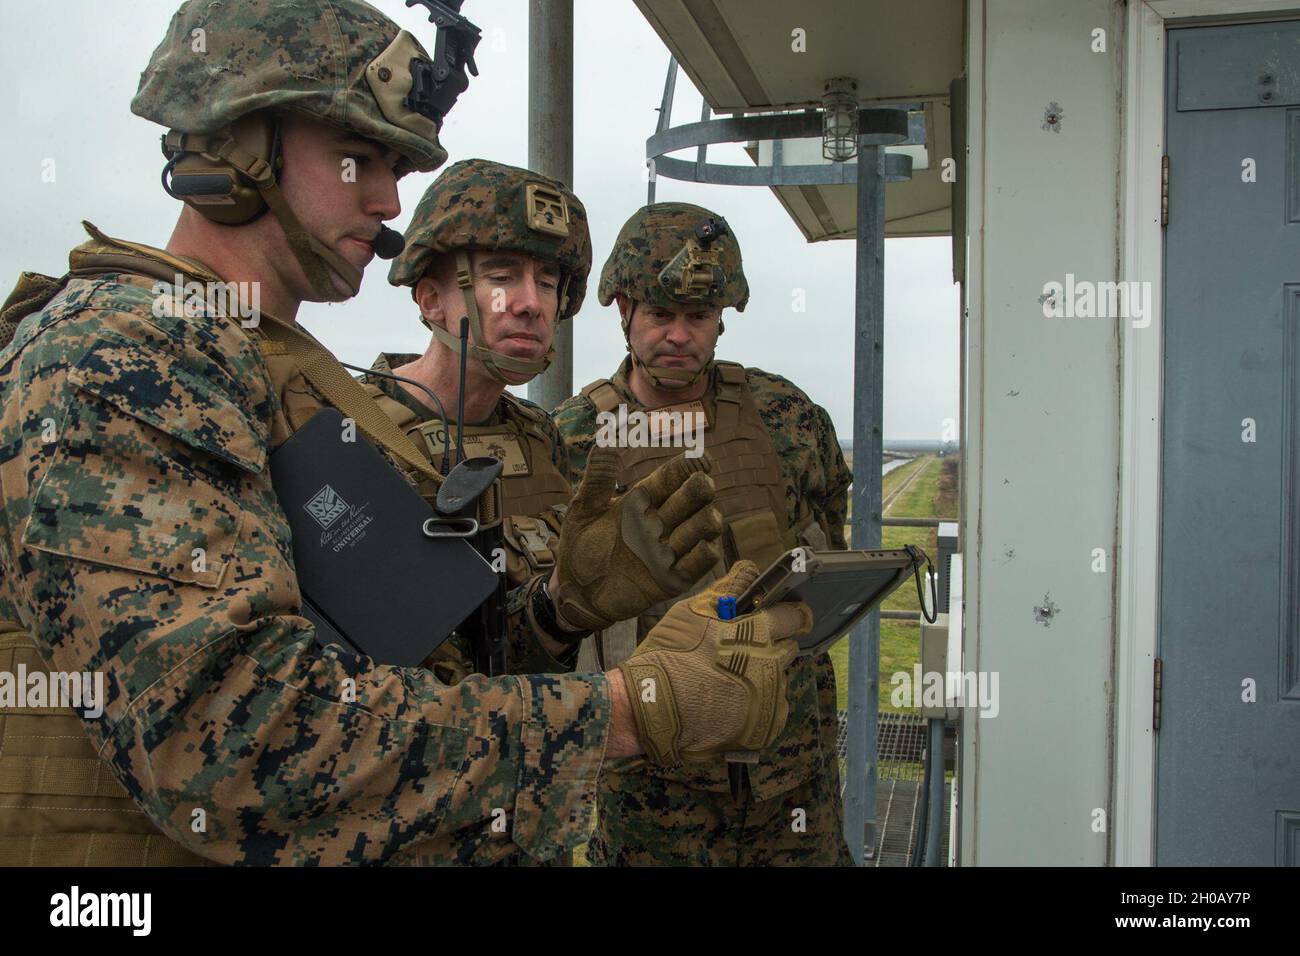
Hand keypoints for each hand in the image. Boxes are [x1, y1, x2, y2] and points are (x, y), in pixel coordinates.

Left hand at [551, 446, 721, 632]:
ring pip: (705, 526)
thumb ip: (598, 477)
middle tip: (699, 485)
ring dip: (704, 521)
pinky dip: (705, 554)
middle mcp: (662, 520)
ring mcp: (671, 549)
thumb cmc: (580, 547)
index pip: (673, 476)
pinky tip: (701, 547)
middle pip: (695, 497)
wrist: (575, 592)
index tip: (700, 458)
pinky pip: (700, 563)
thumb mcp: (583, 510)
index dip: (688, 466)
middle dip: (699, 490)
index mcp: (643, 500)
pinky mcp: (673, 578)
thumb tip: (606, 437)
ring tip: (696, 521)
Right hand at [616, 561, 811, 765]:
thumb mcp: (692, 612)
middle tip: (739, 653)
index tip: (787, 617)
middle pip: (787, 649)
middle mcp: (770, 666)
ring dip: (761, 678)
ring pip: (777, 680)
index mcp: (757, 633)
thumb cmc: (668, 655)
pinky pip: (772, 709)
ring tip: (726, 682)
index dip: (791, 614)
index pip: (795, 616)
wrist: (649, 709)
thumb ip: (727, 590)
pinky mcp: (765, 727)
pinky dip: (758, 706)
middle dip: (770, 647)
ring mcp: (769, 699)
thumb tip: (749, 570)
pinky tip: (731, 703)